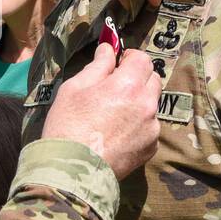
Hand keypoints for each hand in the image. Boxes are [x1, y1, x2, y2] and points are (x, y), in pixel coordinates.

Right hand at [42, 43, 160, 178]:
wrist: (72, 170)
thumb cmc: (68, 125)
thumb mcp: (74, 88)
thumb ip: (97, 66)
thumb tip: (108, 49)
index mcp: (128, 85)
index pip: (143, 59)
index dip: (130, 57)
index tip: (118, 63)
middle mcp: (147, 104)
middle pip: (153, 79)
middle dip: (138, 78)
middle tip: (115, 87)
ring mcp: (152, 128)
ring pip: (152, 105)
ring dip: (139, 102)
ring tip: (114, 115)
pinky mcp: (151, 147)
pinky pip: (149, 128)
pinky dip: (138, 126)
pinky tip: (117, 134)